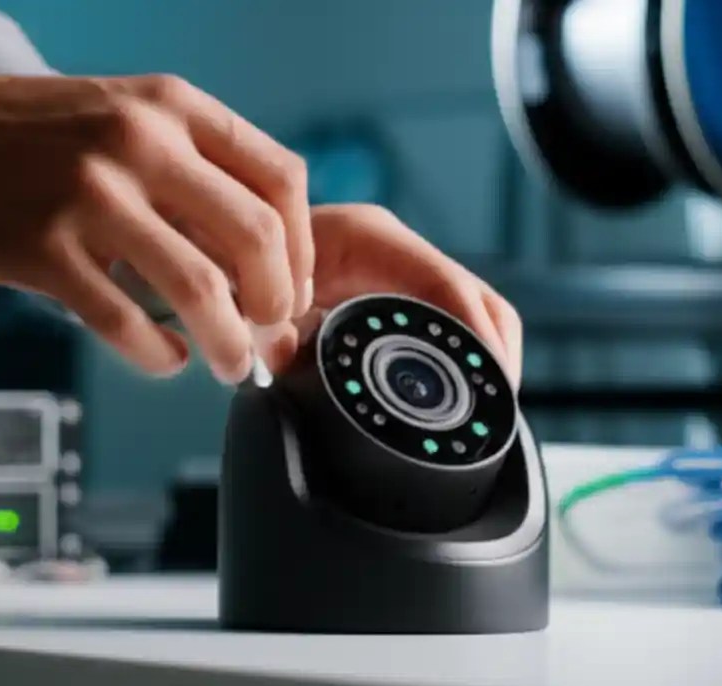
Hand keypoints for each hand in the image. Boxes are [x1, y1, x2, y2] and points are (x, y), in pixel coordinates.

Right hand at [0, 55, 312, 383]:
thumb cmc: (20, 135)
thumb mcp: (120, 112)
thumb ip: (188, 163)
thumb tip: (259, 246)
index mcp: (171, 105)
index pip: (281, 178)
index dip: (304, 249)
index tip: (293, 291)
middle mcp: (141, 141)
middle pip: (258, 238)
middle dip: (279, 305)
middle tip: (272, 341)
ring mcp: (91, 195)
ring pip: (201, 288)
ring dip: (230, 344)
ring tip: (232, 367)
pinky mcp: (44, 250)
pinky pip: (126, 321)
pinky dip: (159, 354)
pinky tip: (165, 359)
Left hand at [257, 205, 522, 388]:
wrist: (223, 247)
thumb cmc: (236, 260)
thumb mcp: (252, 295)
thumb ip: (270, 329)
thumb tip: (285, 363)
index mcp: (367, 237)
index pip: (445, 284)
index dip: (475, 334)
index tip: (490, 377)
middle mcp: (394, 250)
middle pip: (475, 299)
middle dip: (494, 355)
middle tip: (497, 410)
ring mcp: (401, 273)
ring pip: (471, 313)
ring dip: (484, 359)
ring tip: (488, 412)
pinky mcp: (398, 298)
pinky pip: (447, 324)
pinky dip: (461, 359)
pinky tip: (460, 396)